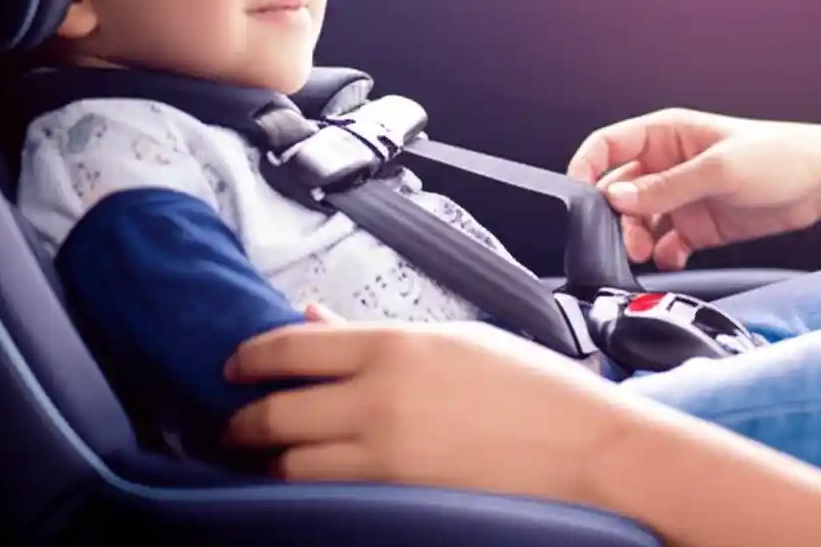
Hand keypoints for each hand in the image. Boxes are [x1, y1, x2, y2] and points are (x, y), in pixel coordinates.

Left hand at [222, 319, 634, 503]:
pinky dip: (303, 490)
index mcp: (395, 345)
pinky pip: (324, 497)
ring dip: (267, 462)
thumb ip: (375, 335)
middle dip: (242, 420)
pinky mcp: (397, 498)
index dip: (247, 358)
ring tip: (265, 460)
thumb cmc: (534, 387)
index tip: (233, 366)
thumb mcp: (455, 340)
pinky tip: (306, 483)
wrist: (587, 447)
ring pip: (290, 465)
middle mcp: (380, 398)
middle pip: (274, 412)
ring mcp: (386, 455)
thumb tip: (314, 321)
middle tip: (235, 423)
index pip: (289, 348)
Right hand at [567, 108, 820, 269]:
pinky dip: (663, 255)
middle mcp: (667, 165)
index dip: (587, 167)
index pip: (608, 146)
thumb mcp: (719, 169)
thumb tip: (617, 197)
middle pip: (618, 190)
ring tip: (648, 252)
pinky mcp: (697, 225)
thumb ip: (666, 186)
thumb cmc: (779, 156)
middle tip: (626, 237)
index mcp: (666, 135)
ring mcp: (681, 197)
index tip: (579, 195)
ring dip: (636, 239)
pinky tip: (673, 259)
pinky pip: (666, 243)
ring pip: (638, 222)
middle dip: (614, 216)